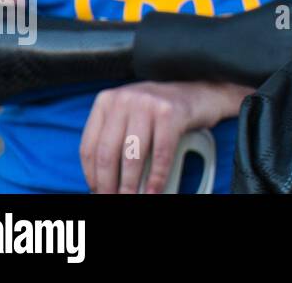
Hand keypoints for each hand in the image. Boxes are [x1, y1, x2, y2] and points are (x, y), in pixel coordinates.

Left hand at [79, 80, 249, 193]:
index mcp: (107, 101)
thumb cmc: (162, 111)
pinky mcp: (170, 113)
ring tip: (131, 198)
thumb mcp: (131, 116)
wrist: (202, 92)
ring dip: (130, 185)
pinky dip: (156, 176)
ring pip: (132, 156)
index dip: (92, 174)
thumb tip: (103, 179)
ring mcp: (148, 104)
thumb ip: (115, 138)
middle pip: (107, 153)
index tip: (97, 190)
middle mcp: (125, 99)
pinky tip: (154, 189)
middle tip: (112, 199)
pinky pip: (160, 153)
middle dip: (108, 184)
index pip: (89, 146)